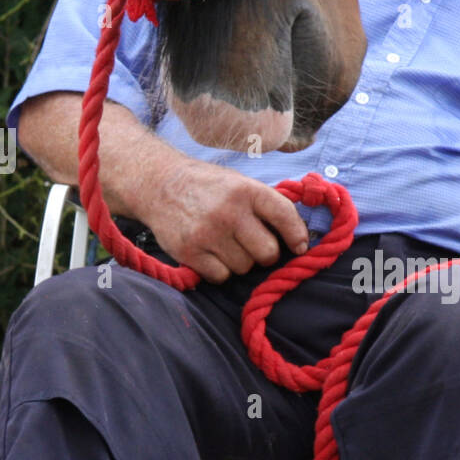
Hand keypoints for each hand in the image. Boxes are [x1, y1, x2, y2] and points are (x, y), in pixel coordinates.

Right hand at [141, 159, 309, 281]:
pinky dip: (219, 270)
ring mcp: (208, 233)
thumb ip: (265, 204)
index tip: (300, 247)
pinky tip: (210, 253)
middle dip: (265, 254)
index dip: (297, 235)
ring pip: (244, 267)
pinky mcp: (189, 251)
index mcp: (246, 190)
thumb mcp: (238, 183)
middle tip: (254, 246)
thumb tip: (299, 234)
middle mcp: (229, 211)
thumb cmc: (206, 187)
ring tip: (225, 244)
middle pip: (268, 252)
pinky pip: (221, 276)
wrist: (158, 184)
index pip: (284, 216)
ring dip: (239, 261)